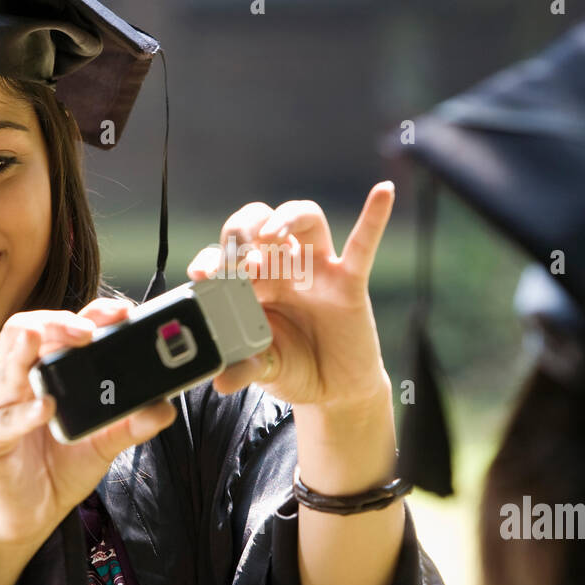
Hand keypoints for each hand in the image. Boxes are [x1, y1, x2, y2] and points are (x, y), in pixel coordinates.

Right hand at [0, 297, 176, 546]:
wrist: (34, 513)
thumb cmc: (62, 466)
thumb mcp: (105, 443)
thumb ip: (132, 424)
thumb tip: (165, 407)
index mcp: (48, 369)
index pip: (64, 327)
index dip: (91, 314)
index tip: (122, 313)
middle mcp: (19, 378)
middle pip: (26, 331)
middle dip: (56, 323)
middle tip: (87, 330)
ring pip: (4, 367)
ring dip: (25, 353)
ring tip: (43, 343)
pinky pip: (3, 419)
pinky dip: (24, 412)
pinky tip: (45, 407)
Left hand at [186, 181, 395, 411]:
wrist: (335, 391)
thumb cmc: (293, 369)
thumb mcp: (263, 370)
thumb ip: (243, 370)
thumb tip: (221, 381)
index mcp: (250, 283)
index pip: (225, 255)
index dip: (211, 259)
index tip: (202, 274)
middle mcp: (281, 267)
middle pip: (259, 222)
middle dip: (244, 230)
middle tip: (238, 254)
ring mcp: (316, 270)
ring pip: (304, 219)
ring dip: (286, 218)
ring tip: (269, 235)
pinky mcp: (349, 281)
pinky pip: (362, 244)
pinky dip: (374, 217)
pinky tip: (383, 193)